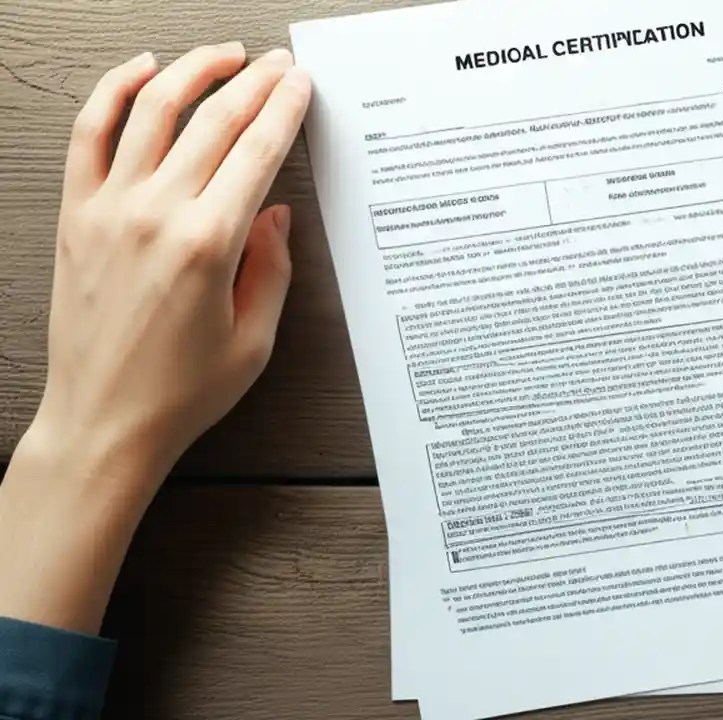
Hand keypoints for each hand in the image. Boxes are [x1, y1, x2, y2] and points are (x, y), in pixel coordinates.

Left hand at [0, 44, 311, 632]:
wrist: (104, 422)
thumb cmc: (179, 392)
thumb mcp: (255, 338)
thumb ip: (271, 266)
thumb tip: (274, 213)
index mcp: (208, 245)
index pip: (257, 152)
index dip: (285, 109)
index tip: (301, 85)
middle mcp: (156, 215)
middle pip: (213, 121)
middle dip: (254, 82)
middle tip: (279, 66)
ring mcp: (109, 209)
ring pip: (152, 110)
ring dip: (192, 71)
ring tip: (221, 56)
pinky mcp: (77, 216)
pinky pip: (89, 133)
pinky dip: (113, 92)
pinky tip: (141, 74)